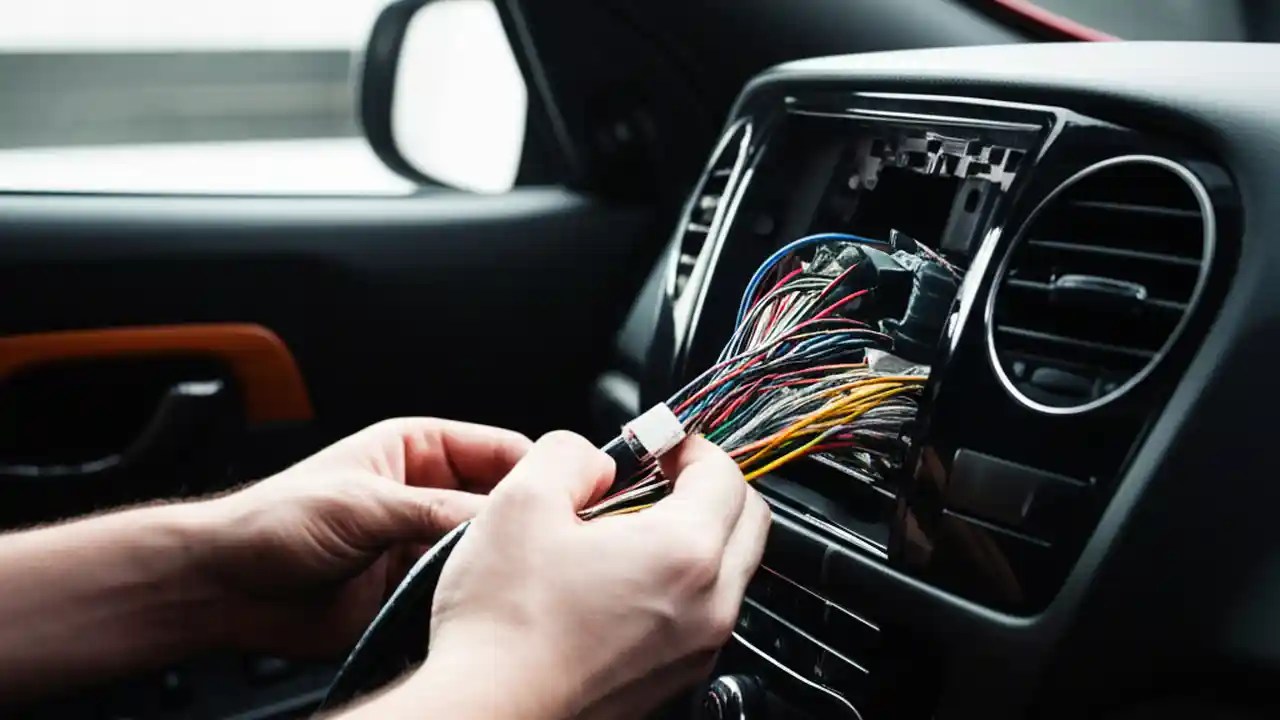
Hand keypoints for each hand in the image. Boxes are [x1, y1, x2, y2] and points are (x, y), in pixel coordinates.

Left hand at [194, 418, 530, 656]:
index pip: (500, 450)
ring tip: (521, 575)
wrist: (226, 588)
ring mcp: (422, 543)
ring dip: (499, 562)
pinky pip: (460, 591)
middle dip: (524, 521)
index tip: (571, 493)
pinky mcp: (414, 590)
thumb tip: (502, 517)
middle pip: (501, 503)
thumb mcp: (365, 503)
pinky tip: (484, 603)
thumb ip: (437, 510)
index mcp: (418, 450)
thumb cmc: (273, 521)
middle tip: (552, 541)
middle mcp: (428, 494)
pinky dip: (474, 597)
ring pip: (486, 550)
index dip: (537, 470)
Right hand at [376, 431, 770, 719]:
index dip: (691, 444)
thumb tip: (595, 459)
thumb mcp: (521, 501)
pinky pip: (701, 613)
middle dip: (710, 486)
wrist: (487, 714)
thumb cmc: (502, 625)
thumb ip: (570, 454)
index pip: (726, 473)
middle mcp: (709, 605)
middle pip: (747, 521)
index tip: (659, 442)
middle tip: (659, 476)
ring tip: (626, 531)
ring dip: (695, 536)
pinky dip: (679, 585)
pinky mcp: (675, 678)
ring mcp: (698, 649)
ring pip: (729, 571)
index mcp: (685, 553)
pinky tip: (617, 582)